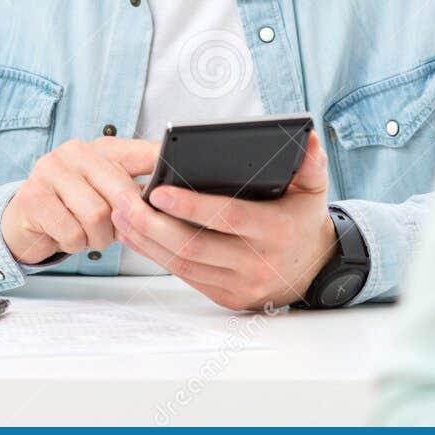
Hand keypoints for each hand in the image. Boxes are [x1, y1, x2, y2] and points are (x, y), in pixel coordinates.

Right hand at [0, 137, 159, 264]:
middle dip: (125, 220)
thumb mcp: (107, 193)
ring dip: (99, 237)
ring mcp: (50, 170)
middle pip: (121, 191)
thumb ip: (136, 188)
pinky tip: (70, 235)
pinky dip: (76, 244)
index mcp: (101, 147)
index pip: (140, 152)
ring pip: (97, 215)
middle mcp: (75, 151)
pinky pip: (72, 232)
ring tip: (91, 234)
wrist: (25, 221)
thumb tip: (174, 195)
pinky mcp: (32, 197)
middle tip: (118, 229)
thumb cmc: (74, 207)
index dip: (161, 163)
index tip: (181, 173)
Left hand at [113, 131, 339, 311]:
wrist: (312, 269)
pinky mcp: (225, 297)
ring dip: (146, 241)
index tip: (159, 192)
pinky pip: (185, 276)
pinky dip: (157, 255)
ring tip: (122, 215)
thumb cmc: (303, 221)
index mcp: (275, 231)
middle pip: (194, 246)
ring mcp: (239, 285)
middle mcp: (256, 263)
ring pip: (183, 265)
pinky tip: (138, 236)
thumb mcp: (313, 189)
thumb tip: (307, 137)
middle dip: (152, 225)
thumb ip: (310, 163)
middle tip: (124, 202)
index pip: (228, 218)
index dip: (192, 207)